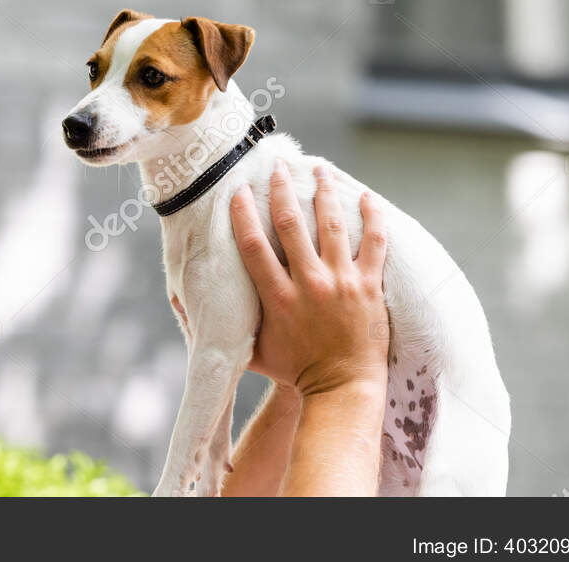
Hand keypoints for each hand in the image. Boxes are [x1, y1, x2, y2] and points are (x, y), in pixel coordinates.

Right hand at [232, 161, 389, 396]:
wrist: (343, 388)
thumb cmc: (296, 373)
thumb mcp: (253, 354)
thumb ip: (230, 332)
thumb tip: (194, 322)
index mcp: (277, 298)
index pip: (254, 246)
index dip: (243, 214)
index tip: (238, 190)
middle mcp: (309, 284)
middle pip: (292, 225)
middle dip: (282, 190)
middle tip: (278, 166)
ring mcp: (341, 282)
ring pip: (332, 225)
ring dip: (324, 192)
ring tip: (319, 168)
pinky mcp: (368, 286)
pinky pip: (374, 242)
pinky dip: (371, 217)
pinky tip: (366, 196)